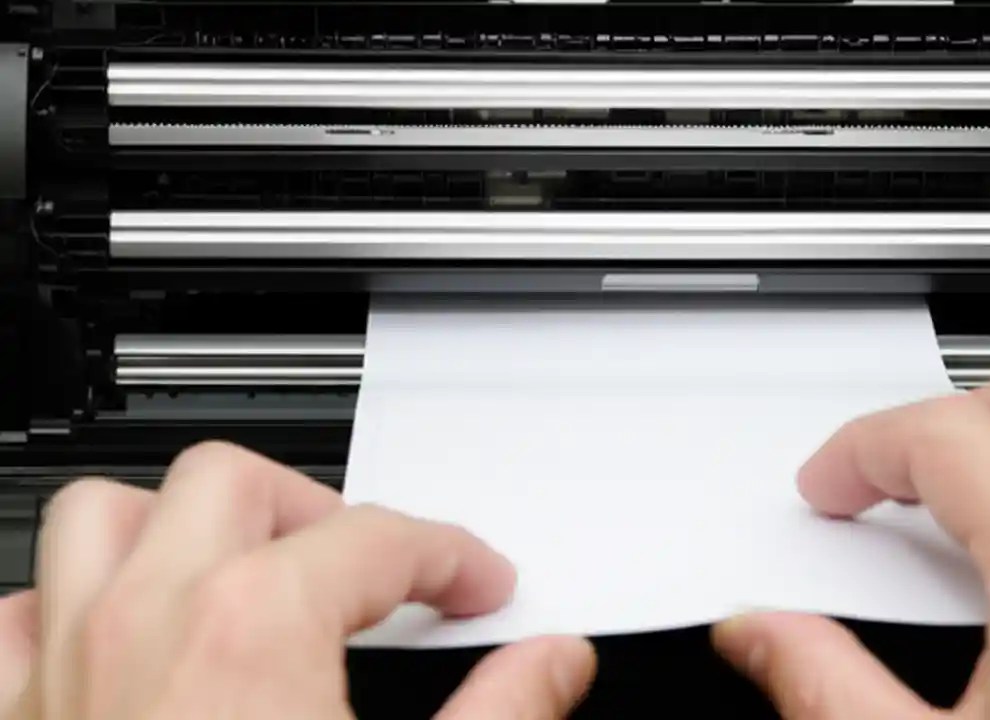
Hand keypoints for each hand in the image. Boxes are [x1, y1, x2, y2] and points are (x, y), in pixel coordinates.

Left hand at [0, 441, 594, 718]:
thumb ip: (504, 716)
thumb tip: (554, 663)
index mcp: (252, 633)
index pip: (378, 538)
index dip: (450, 553)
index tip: (480, 587)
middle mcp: (143, 630)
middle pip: (233, 483)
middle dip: (320, 507)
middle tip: (374, 570)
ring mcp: (62, 676)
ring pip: (103, 521)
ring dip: (181, 524)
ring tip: (249, 568)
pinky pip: (19, 622)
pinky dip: (71, 608)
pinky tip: (124, 643)